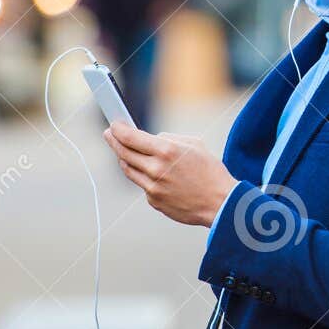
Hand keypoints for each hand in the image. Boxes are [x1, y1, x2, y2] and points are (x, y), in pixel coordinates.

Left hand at [105, 123, 239, 226]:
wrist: (220, 203)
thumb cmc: (210, 171)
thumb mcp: (193, 145)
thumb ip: (168, 139)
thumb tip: (150, 139)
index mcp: (166, 151)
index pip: (130, 137)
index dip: (118, 129)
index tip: (113, 125)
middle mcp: (156, 169)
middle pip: (123, 153)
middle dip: (113, 141)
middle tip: (109, 134)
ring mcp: (153, 187)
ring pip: (128, 169)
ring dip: (123, 158)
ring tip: (123, 150)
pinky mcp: (154, 200)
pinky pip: (142, 184)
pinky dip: (143, 176)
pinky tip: (149, 171)